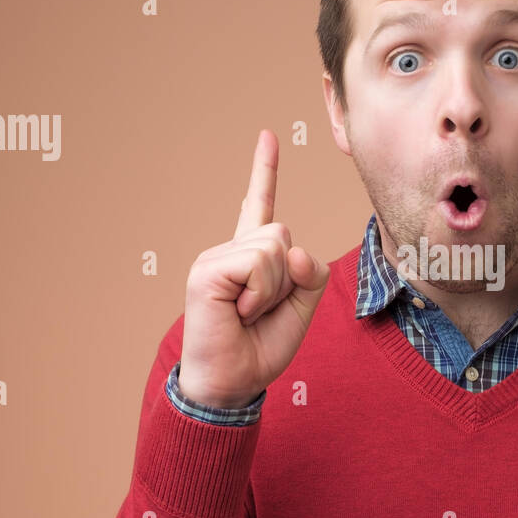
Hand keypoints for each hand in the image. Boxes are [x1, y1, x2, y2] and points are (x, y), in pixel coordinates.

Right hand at [177, 129, 329, 408]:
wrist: (231, 382)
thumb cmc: (260, 347)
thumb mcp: (301, 308)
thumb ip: (310, 273)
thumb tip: (292, 250)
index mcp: (250, 257)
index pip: (260, 205)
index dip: (264, 171)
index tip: (268, 136)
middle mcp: (230, 250)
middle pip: (285, 235)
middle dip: (288, 280)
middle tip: (261, 311)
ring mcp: (215, 258)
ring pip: (275, 248)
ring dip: (273, 290)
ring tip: (248, 313)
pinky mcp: (208, 270)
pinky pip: (259, 265)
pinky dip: (260, 294)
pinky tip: (239, 312)